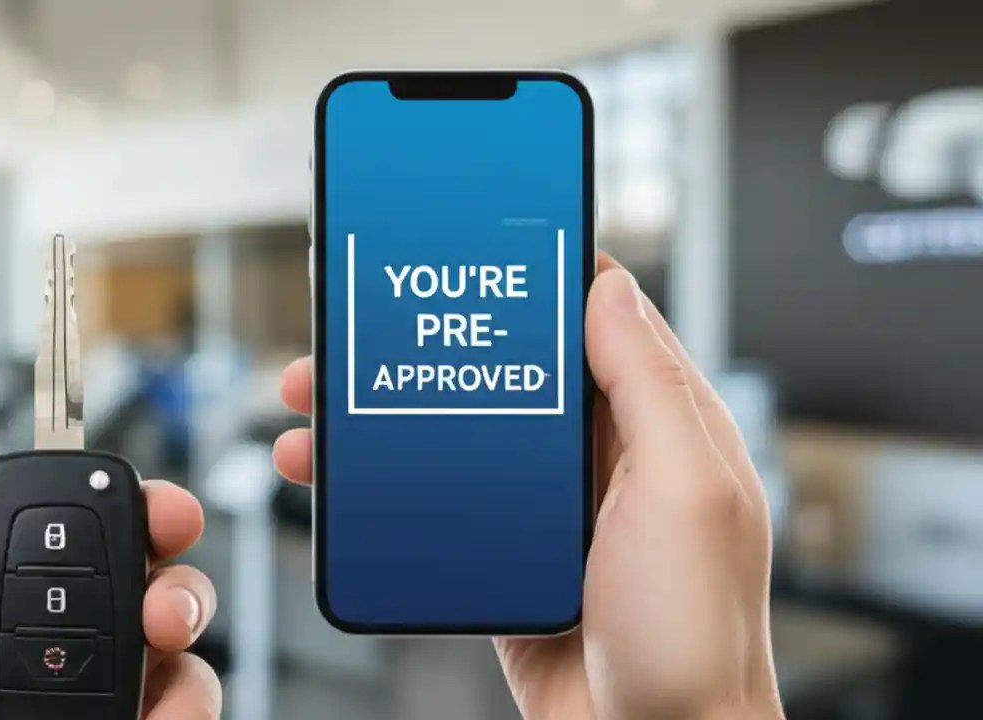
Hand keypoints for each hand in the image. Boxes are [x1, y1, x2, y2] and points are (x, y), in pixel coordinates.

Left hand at [0, 432, 220, 719]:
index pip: (57, 551)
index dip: (108, 512)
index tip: (143, 499)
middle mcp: (49, 673)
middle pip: (134, 582)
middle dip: (163, 561)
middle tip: (170, 557)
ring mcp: (101, 716)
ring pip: (177, 642)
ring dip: (181, 629)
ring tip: (153, 649)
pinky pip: (194, 703)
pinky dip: (187, 704)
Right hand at [272, 253, 783, 719]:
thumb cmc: (691, 635)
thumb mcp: (684, 492)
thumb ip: (648, 385)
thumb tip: (609, 287)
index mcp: (656, 422)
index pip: (593, 314)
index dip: (532, 271)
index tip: (468, 237)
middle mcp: (601, 453)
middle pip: (502, 366)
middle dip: (427, 337)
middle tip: (356, 319)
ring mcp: (549, 504)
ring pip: (457, 427)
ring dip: (384, 407)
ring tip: (316, 400)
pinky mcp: (504, 551)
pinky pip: (438, 495)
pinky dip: (384, 477)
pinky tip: (340, 475)